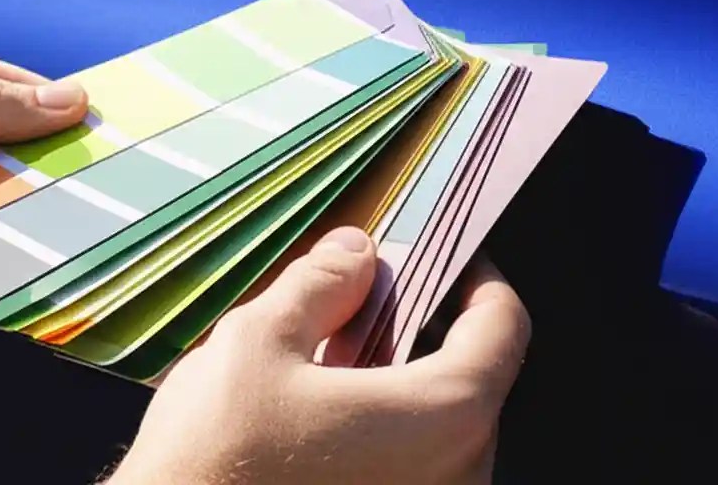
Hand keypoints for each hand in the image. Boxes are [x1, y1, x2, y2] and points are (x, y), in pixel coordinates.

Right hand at [108, 228, 530, 484]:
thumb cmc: (215, 461)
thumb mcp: (257, 342)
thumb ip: (319, 286)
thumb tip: (353, 254)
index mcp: (442, 417)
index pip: (502, 328)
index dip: (478, 280)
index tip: (447, 258)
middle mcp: (455, 476)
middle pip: (469, 380)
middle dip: (420, 332)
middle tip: (362, 303)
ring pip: (436, 431)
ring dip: (394, 386)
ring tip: (325, 363)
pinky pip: (409, 470)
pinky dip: (379, 434)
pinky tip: (314, 419)